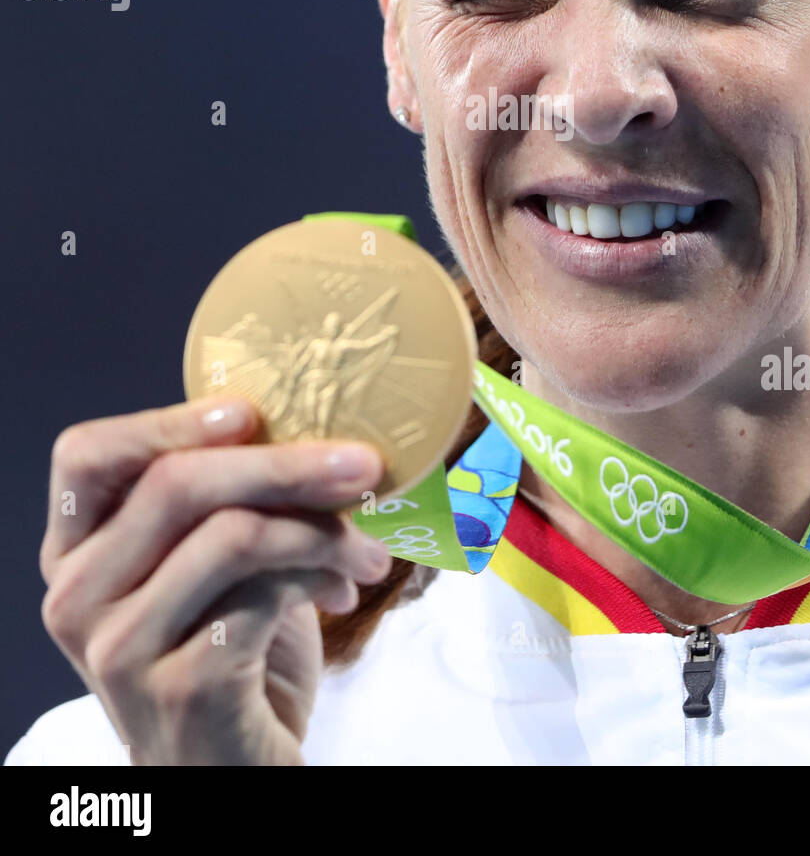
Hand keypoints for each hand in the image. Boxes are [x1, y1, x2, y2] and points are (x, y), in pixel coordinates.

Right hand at [39, 395, 390, 764]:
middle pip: (176, 484)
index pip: (87, 456)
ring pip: (235, 536)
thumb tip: (310, 415)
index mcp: (75, 551)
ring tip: (367, 550)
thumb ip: (224, 495)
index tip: (250, 410)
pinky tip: (346, 589)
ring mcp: (121, 650)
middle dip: (286, 464)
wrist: (229, 766)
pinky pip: (265, 595)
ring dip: (324, 531)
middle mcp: (77, 597)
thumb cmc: (225, 647)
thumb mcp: (209, 562)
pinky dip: (323, 577)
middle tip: (364, 463)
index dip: (168, 421)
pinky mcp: (181, 689)